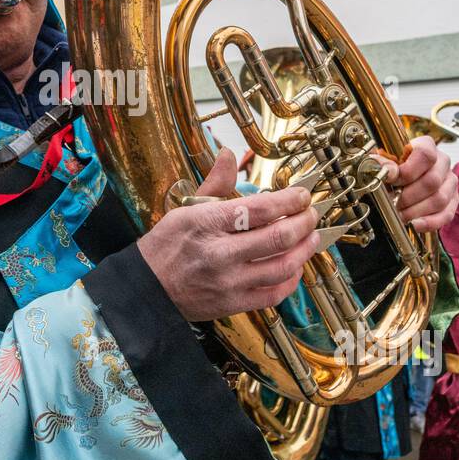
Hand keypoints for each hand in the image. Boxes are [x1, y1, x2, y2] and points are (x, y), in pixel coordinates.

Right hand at [137, 147, 319, 321]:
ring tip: (311, 237)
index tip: (302, 195)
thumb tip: (229, 155)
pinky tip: (295, 266)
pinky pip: (274, 293)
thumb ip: (215, 185)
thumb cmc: (166, 246)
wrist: (146, 289)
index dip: (290, 200)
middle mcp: (220, 253)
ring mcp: (229, 282)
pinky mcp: (233, 304)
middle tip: (312, 214)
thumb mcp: (185, 209)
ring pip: (283, 266)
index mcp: (207, 223)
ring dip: (305, 250)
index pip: (260, 209)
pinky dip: (292, 279)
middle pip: (278, 237)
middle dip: (304, 222)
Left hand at [375, 134, 458, 231]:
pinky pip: (446, 214)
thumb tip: (383, 169)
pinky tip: (414, 224)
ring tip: (400, 214)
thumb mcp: (385, 159)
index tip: (391, 180)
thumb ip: (383, 162)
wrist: (403, 176)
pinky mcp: (452, 201)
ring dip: (416, 211)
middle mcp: (442, 162)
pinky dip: (429, 222)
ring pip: (439, 199)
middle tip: (393, 202)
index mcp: (427, 146)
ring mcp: (450, 182)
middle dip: (408, 196)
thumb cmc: (394, 166)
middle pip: (432, 181)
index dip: (408, 170)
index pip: (425, 155)